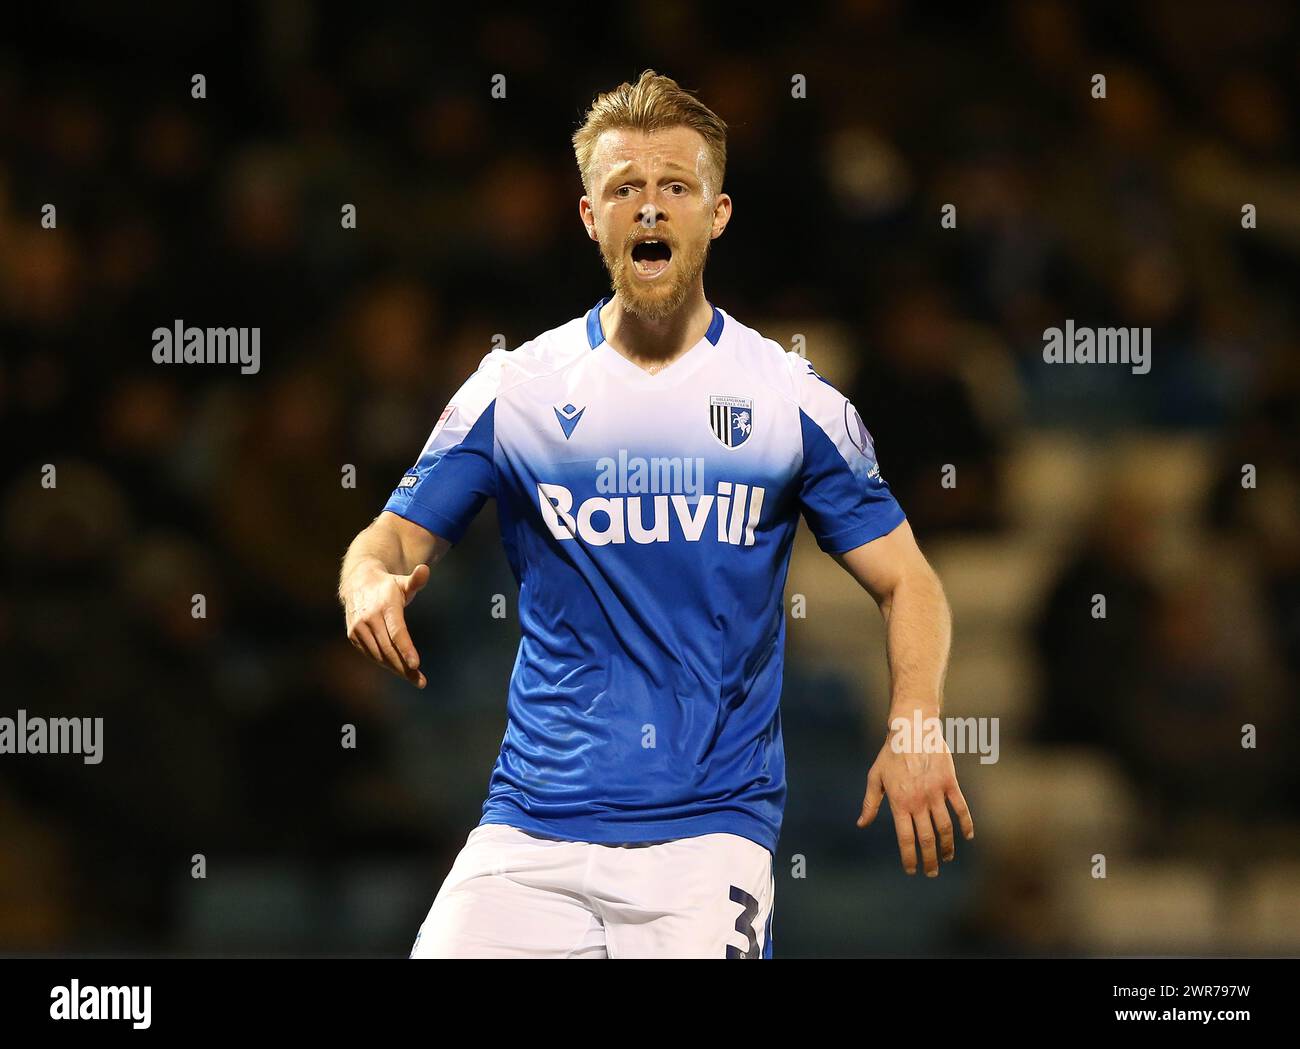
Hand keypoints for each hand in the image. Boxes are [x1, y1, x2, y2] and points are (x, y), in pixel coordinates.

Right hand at [343, 562, 429, 687]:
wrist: (358, 583)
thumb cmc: (388, 586)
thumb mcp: (403, 582)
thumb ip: (416, 580)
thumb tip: (425, 569)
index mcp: (385, 605)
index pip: (397, 631)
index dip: (406, 648)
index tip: (416, 664)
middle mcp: (369, 617)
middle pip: (389, 649)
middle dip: (405, 667)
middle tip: (420, 681)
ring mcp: (359, 628)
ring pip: (379, 655)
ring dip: (396, 668)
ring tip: (413, 678)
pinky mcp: (353, 635)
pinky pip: (371, 654)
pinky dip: (384, 663)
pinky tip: (397, 668)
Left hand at [856, 722, 973, 876]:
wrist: (912, 729)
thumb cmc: (890, 753)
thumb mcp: (875, 777)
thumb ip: (870, 803)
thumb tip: (861, 824)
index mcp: (899, 802)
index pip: (905, 839)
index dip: (909, 858)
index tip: (912, 870)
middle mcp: (918, 801)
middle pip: (926, 838)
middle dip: (930, 859)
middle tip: (932, 872)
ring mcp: (936, 793)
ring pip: (945, 827)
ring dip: (948, 846)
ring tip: (947, 857)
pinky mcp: (950, 783)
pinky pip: (961, 808)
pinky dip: (967, 824)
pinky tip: (968, 836)